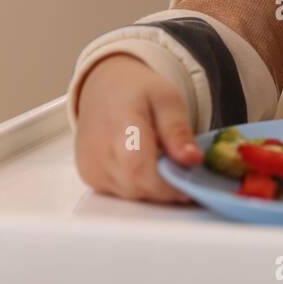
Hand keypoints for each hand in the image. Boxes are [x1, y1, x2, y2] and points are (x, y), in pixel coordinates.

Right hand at [74, 53, 201, 203]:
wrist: (103, 88)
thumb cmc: (136, 92)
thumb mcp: (167, 100)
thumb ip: (178, 131)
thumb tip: (192, 160)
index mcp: (118, 127)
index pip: (139, 169)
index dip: (168, 184)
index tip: (190, 183)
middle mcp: (98, 152)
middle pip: (138, 187)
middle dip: (166, 187)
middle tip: (182, 171)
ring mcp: (90, 168)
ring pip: (131, 195)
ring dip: (153, 188)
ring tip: (164, 163)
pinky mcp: (89, 177)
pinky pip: (121, 193)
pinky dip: (138, 186)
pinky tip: (145, 167)